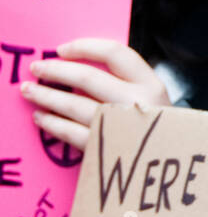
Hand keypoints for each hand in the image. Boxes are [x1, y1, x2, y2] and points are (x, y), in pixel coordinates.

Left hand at [20, 38, 169, 152]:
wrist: (169, 169)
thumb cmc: (157, 132)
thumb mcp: (153, 100)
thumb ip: (126, 82)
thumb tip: (77, 65)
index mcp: (151, 84)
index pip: (115, 53)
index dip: (85, 47)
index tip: (61, 50)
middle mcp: (137, 103)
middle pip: (87, 78)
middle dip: (56, 71)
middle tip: (37, 68)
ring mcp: (120, 127)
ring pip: (74, 105)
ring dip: (47, 97)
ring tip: (30, 93)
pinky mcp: (107, 150)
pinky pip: (71, 132)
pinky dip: (52, 124)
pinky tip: (41, 118)